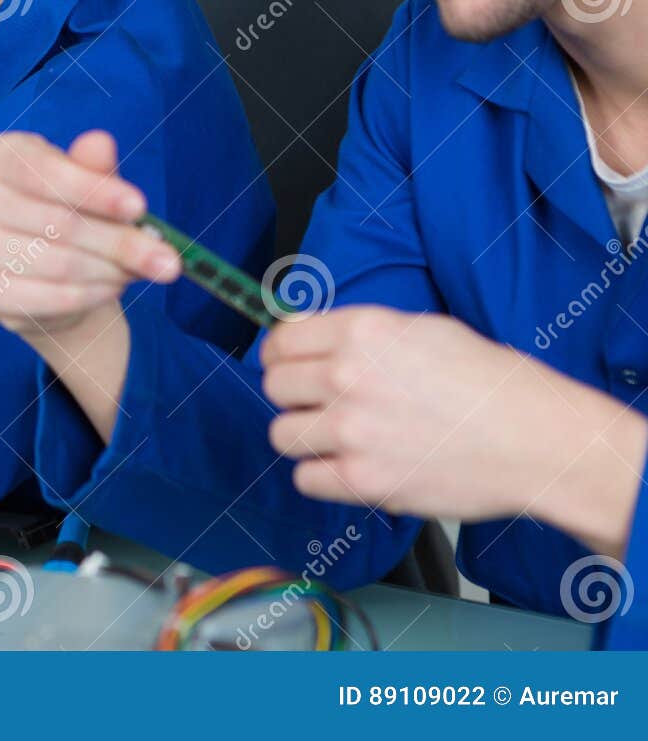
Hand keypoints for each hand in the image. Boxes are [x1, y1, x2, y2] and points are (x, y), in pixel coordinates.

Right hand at [0, 130, 179, 441]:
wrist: (51, 274)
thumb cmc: (73, 212)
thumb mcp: (91, 184)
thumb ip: (94, 167)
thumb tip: (100, 143)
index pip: (40, 170)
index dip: (93, 189)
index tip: (140, 207)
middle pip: (56, 221)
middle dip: (119, 242)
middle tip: (167, 260)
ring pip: (57, 262)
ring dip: (111, 271)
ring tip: (138, 271)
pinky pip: (47, 296)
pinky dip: (91, 295)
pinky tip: (113, 288)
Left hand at [263, 307, 646, 552]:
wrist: (536, 439)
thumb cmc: (490, 382)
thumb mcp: (422, 330)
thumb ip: (357, 333)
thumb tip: (303, 334)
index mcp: (361, 331)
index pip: (280, 341)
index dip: (282, 356)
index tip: (291, 367)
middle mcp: (348, 376)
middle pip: (274, 386)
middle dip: (294, 396)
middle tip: (322, 405)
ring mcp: (352, 430)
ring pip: (281, 434)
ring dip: (305, 438)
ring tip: (339, 439)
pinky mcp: (362, 481)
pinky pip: (305, 479)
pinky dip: (323, 478)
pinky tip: (351, 468)